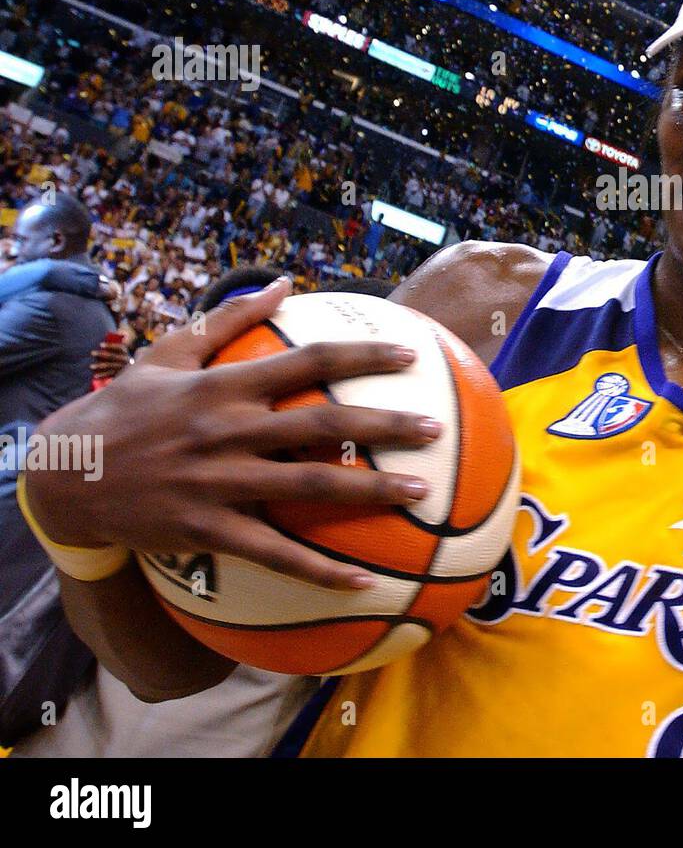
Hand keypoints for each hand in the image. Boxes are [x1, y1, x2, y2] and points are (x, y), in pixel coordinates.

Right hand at [24, 278, 442, 588]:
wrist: (67, 475)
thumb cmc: (126, 409)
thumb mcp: (169, 353)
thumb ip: (231, 319)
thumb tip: (283, 283)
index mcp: (226, 385)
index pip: (308, 361)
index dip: (361, 355)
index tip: (409, 354)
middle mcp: (230, 431)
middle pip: (323, 423)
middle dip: (384, 424)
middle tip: (434, 429)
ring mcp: (221, 482)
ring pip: (309, 486)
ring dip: (370, 491)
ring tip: (420, 492)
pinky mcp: (209, 529)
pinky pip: (275, 553)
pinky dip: (320, 569)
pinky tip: (363, 580)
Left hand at [90, 339, 131, 380]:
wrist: (131, 369)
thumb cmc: (119, 356)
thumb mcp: (121, 349)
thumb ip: (118, 341)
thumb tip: (118, 333)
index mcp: (124, 351)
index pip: (118, 347)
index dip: (110, 345)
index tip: (100, 344)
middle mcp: (125, 359)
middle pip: (112, 356)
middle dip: (101, 354)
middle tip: (92, 353)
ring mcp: (122, 367)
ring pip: (110, 366)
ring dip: (100, 366)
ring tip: (90, 366)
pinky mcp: (119, 374)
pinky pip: (109, 374)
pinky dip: (102, 375)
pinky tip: (95, 375)